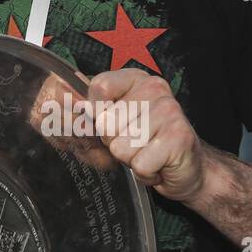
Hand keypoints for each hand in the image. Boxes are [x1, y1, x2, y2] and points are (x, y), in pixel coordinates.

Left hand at [83, 68, 205, 202]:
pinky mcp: (178, 138)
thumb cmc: (148, 142)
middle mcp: (154, 89)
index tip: (116, 122)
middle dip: (115, 142)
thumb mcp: (118, 119)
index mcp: (136, 78)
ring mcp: (169, 112)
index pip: (98, 88)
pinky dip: (145, 173)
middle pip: (105, 123)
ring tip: (148, 153)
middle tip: (137, 143)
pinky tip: (158, 165)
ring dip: (131, 159)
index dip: (98, 114)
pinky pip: (139, 164)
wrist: (189, 168)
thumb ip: (92, 107)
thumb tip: (61, 94)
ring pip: (120, 147)